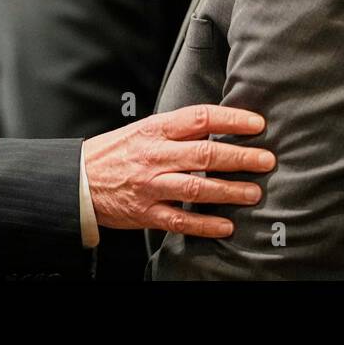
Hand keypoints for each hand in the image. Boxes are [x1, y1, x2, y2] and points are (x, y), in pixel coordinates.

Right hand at [84, 105, 273, 237]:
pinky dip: (205, 224)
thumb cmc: (116, 151)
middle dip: (240, 158)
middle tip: (267, 160)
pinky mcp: (145, 212)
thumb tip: (218, 125)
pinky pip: (179, 220)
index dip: (231, 120)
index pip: (199, 118)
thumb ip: (177, 129)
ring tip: (254, 193)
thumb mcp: (143, 129)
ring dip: (229, 191)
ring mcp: (150, 186)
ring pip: (196, 188)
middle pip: (204, 154)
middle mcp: (154, 156)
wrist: (76, 179)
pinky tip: (226, 226)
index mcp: (155, 129)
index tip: (257, 124)